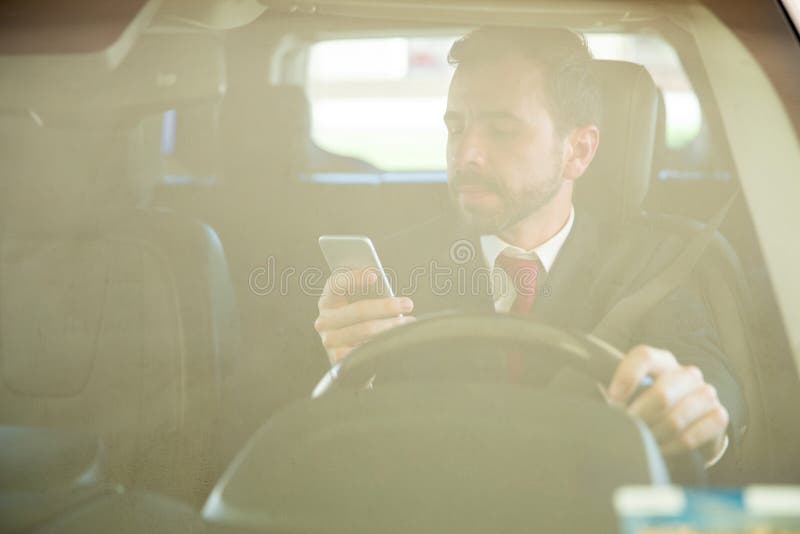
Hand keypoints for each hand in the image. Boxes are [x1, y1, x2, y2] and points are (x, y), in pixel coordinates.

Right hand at [314, 268, 414, 364]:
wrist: (349, 354)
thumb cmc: (358, 322)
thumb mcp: (357, 306)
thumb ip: (366, 296)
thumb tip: (388, 292)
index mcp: (327, 300)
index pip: (336, 284)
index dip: (354, 278)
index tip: (375, 276)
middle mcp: (324, 320)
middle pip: (358, 310)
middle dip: (386, 306)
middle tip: (408, 304)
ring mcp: (330, 340)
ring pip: (366, 330)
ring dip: (390, 325)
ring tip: (407, 322)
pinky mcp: (338, 358)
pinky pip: (365, 349)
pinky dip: (383, 343)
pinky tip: (396, 340)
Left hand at [606, 345, 728, 462]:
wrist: (690, 423)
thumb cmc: (651, 404)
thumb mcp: (634, 392)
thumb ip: (617, 391)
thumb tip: (595, 397)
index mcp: (661, 360)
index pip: (643, 356)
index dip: (625, 378)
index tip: (611, 402)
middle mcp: (686, 373)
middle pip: (661, 393)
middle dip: (638, 417)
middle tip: (624, 430)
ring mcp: (706, 393)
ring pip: (675, 417)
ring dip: (653, 435)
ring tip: (641, 443)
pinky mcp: (718, 416)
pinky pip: (690, 436)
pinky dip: (670, 446)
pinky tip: (660, 450)